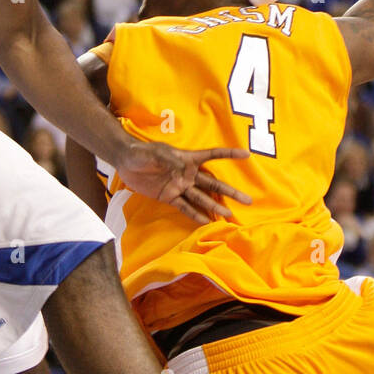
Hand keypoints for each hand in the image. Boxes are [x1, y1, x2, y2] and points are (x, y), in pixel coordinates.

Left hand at [114, 139, 250, 223]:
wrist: (125, 161)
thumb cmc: (141, 152)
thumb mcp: (154, 152)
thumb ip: (169, 159)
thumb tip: (183, 167)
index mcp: (187, 159)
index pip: (212, 155)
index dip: (229, 154)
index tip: (247, 155)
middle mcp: (187, 173)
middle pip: (212, 183)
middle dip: (229, 191)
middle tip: (248, 200)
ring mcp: (179, 186)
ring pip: (202, 198)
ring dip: (215, 206)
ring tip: (229, 215)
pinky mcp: (169, 197)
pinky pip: (185, 207)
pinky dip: (195, 215)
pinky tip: (207, 222)